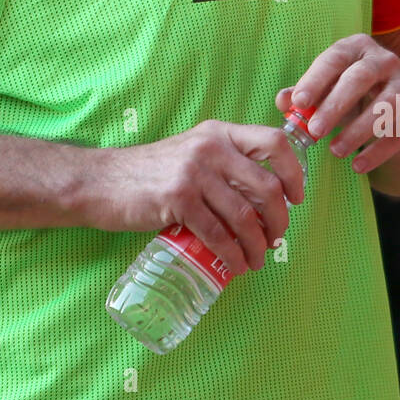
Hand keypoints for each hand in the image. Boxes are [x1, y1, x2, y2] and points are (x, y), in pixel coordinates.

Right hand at [93, 120, 305, 275]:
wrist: (102, 182)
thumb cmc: (149, 173)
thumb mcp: (191, 153)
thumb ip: (223, 163)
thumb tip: (264, 198)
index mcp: (219, 132)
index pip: (274, 142)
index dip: (294, 172)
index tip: (297, 198)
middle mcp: (211, 147)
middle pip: (266, 186)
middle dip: (279, 221)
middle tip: (277, 239)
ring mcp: (194, 172)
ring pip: (244, 215)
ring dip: (258, 245)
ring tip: (257, 260)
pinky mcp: (178, 199)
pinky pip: (218, 234)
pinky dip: (232, 255)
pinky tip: (235, 266)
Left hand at [277, 33, 399, 175]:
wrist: (391, 106)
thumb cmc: (346, 93)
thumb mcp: (324, 90)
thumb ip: (303, 95)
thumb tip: (283, 100)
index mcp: (357, 46)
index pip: (334, 58)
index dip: (315, 80)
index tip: (298, 103)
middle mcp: (386, 60)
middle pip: (361, 78)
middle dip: (336, 105)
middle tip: (315, 130)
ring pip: (387, 105)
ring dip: (359, 130)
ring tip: (335, 151)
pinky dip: (379, 151)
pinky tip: (358, 165)